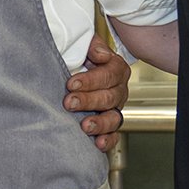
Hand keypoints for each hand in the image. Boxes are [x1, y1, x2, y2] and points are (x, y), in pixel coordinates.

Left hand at [67, 39, 129, 153]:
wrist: (76, 71)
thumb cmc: (81, 57)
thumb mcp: (86, 45)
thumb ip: (92, 46)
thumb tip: (99, 54)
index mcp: (116, 69)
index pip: (109, 74)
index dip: (91, 79)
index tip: (71, 82)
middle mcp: (118, 90)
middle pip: (109, 97)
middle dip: (88, 100)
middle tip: (69, 102)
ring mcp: (114, 109)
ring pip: (113, 118)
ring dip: (99, 122)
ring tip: (85, 125)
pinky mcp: (109, 125)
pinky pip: (114, 135)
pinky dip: (108, 140)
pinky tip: (98, 143)